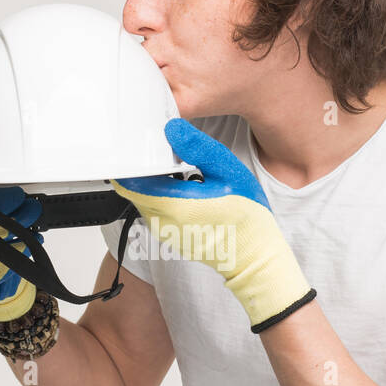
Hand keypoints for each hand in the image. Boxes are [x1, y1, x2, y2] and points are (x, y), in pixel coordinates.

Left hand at [111, 119, 314, 331]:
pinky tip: (183, 187)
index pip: (130, 181)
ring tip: (174, 167)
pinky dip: (161, 196)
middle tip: (158, 149)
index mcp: (174, 204)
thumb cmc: (248, 217)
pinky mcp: (170, 237)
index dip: (130, 159)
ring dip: (152, 182)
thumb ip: (199, 149)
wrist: (255, 256)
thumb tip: (173, 129)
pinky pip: (155, 211)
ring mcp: (164, 232)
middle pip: (134, 188)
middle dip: (141, 167)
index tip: (138, 144)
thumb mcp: (229, 172)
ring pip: (143, 199)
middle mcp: (162, 222)